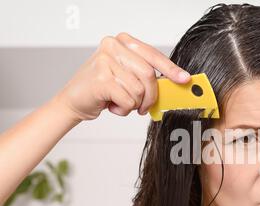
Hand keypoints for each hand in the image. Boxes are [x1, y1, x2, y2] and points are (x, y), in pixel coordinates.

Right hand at [55, 32, 190, 120]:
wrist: (74, 100)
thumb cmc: (102, 89)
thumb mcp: (127, 76)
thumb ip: (146, 75)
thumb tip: (175, 82)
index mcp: (123, 42)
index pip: (153, 55)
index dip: (171, 69)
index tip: (184, 79)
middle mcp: (113, 46)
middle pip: (149, 74)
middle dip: (151, 96)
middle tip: (144, 107)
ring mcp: (105, 61)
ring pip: (139, 90)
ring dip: (134, 104)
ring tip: (121, 102)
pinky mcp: (100, 79)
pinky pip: (128, 100)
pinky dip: (123, 109)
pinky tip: (112, 105)